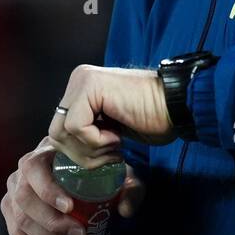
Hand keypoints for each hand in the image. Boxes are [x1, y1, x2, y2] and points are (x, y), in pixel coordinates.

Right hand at [1, 135, 145, 234]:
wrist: (80, 176)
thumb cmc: (95, 171)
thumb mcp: (117, 171)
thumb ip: (128, 186)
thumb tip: (125, 209)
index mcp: (42, 154)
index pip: (34, 170)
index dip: (48, 190)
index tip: (70, 208)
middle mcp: (20, 174)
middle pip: (26, 201)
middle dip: (52, 224)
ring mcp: (12, 196)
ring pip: (21, 223)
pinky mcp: (11, 216)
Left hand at [47, 64, 175, 166]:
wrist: (178, 106)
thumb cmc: (152, 118)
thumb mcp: (110, 128)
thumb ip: (88, 132)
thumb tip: (68, 152)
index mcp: (82, 89)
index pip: (59, 131)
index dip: (81, 153)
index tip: (108, 154)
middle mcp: (79, 80)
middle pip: (56, 134)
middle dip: (82, 155)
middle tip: (111, 154)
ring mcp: (83, 81)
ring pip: (62, 132)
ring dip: (91, 149)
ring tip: (116, 144)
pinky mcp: (91, 86)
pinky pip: (76, 126)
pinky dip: (96, 141)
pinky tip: (118, 135)